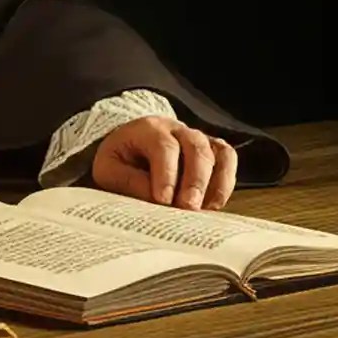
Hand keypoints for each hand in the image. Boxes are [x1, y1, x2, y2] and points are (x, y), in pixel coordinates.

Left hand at [91, 116, 238, 209]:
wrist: (128, 147)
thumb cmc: (119, 160)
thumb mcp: (109, 169)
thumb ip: (129, 181)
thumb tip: (157, 200)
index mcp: (148, 128)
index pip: (163, 146)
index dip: (166, 173)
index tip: (163, 200)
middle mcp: (177, 129)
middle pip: (195, 146)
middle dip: (194, 180)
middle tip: (188, 207)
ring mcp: (198, 138)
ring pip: (218, 151)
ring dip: (216, 182)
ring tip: (206, 209)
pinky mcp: (212, 150)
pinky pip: (228, 159)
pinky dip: (226, 181)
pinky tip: (214, 204)